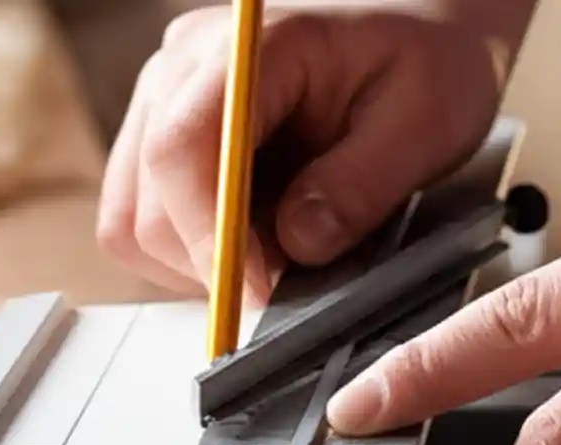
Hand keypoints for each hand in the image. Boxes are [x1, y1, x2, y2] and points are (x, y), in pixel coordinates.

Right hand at [95, 6, 506, 303]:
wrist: (408, 38)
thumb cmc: (420, 64)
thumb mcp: (428, 122)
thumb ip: (363, 183)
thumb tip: (298, 244)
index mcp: (248, 48)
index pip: (181, 150)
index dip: (210, 236)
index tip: (256, 290)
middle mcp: (181, 69)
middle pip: (146, 201)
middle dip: (210, 262)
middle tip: (282, 286)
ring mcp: (160, 104)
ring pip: (132, 223)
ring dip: (193, 264)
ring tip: (269, 258)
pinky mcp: (156, 140)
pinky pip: (138, 225)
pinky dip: (186, 255)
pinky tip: (246, 244)